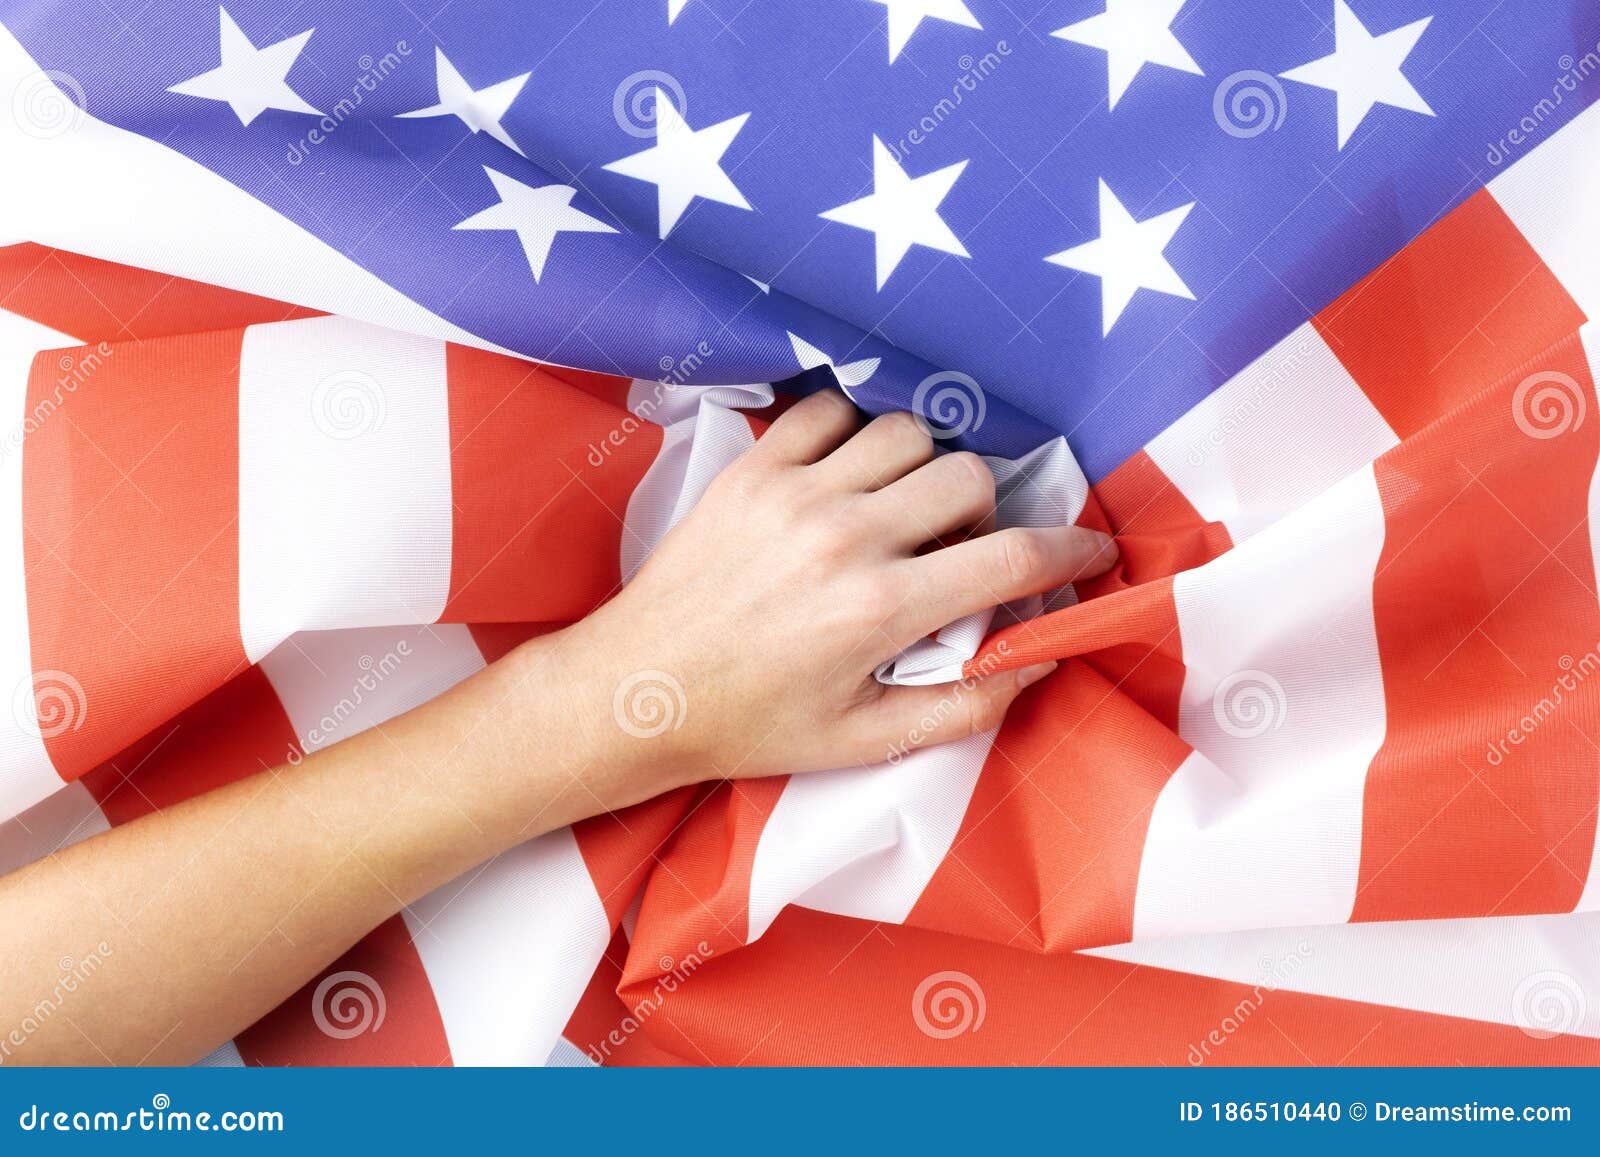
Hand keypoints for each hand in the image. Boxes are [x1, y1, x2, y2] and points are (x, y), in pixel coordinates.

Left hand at [556, 390, 1117, 790]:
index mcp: (880, 611)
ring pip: (907, 434)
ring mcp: (794, 493)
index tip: (1092, 551)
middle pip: (969, 479)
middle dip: (986, 514)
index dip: (1072, 552)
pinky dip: (854, 434)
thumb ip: (965, 706)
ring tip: (902, 511)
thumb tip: (1038, 657)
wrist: (637, 691)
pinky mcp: (752, 469)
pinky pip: (830, 411)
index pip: (1013, 559)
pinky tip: (846, 477)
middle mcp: (845, 538)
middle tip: (959, 549)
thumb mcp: (864, 743)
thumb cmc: (751, 725)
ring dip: (924, 469)